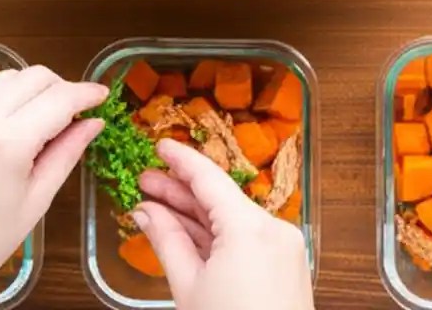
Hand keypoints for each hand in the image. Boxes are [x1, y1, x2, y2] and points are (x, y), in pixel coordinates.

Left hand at [0, 66, 108, 309]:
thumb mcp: (35, 202)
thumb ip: (66, 155)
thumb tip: (94, 123)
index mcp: (8, 143)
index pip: (60, 98)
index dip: (87, 93)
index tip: (103, 96)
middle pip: (33, 76)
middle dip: (61, 87)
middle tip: (75, 113)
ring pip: (5, 77)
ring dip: (31, 89)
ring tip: (42, 119)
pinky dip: (2, 97)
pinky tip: (8, 126)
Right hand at [134, 139, 314, 309]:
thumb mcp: (188, 287)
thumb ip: (167, 241)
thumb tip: (147, 213)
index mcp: (251, 228)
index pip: (210, 179)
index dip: (181, 160)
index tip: (160, 145)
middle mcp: (274, 229)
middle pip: (220, 198)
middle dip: (181, 189)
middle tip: (145, 180)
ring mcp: (283, 246)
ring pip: (232, 218)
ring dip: (196, 212)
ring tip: (157, 203)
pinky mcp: (285, 263)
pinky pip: (246, 238)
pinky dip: (216, 234)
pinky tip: (187, 231)